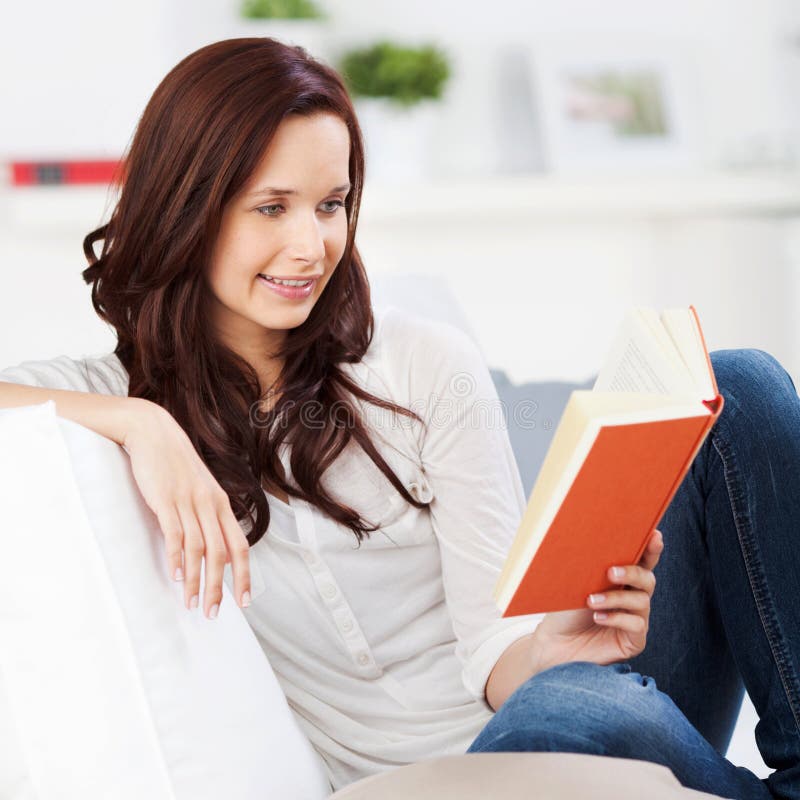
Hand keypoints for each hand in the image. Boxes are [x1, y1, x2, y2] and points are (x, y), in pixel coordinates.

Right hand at [122, 401, 250, 618]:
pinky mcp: (166, 500)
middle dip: (218, 587)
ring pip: (199, 548)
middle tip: (213, 613)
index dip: (244, 575)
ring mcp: (188, 502)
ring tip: (191, 604)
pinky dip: (177, 557)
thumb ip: (207, 517)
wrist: (154, 432)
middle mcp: (210, 504)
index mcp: (221, 504)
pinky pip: (175, 533)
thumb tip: (215, 551)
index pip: (239, 546)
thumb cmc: (175, 464)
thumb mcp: (199, 489)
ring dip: (195, 580)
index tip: (244, 601)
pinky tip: (176, 576)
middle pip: (221, 553)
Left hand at [532, 529, 663, 669]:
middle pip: (647, 578)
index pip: (641, 560)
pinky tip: (597, 617)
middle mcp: (631, 597)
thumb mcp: (575, 584)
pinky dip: (617, 618)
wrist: (553, 644)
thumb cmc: (563, 610)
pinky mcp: (634, 640)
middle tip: (611, 572)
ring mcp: (635, 619)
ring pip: (641, 600)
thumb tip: (594, 540)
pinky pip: (637, 624)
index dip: (651, 548)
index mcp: (620, 579)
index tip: (654, 535)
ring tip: (591, 600)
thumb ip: (591, 567)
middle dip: (632, 572)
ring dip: (616, 598)